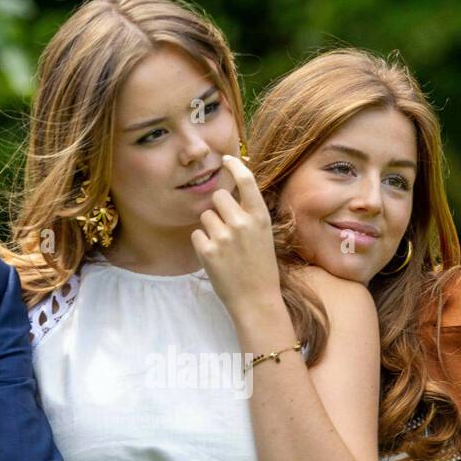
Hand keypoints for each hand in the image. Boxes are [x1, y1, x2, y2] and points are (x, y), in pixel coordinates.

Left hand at [190, 155, 281, 318]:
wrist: (256, 300)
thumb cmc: (260, 268)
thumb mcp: (263, 236)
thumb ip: (248, 215)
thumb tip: (228, 196)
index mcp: (260, 217)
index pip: (246, 180)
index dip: (234, 165)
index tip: (225, 159)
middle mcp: (242, 222)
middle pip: (217, 196)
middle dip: (217, 208)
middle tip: (226, 227)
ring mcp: (224, 237)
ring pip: (205, 216)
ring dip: (210, 228)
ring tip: (224, 248)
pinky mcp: (208, 251)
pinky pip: (197, 235)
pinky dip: (202, 244)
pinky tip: (216, 258)